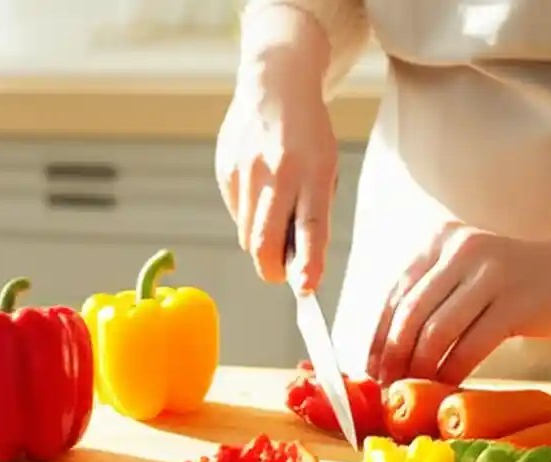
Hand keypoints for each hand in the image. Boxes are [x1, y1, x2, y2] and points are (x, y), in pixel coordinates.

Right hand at [214, 24, 336, 291]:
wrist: (275, 85)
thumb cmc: (308, 136)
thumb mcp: (326, 168)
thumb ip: (313, 213)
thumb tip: (295, 264)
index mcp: (313, 171)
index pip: (310, 227)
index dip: (307, 262)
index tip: (306, 288)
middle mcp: (277, 172)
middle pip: (264, 242)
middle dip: (271, 269)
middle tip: (281, 274)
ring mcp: (245, 171)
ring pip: (247, 234)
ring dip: (260, 238)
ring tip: (275, 210)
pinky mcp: (224, 170)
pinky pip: (234, 213)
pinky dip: (247, 213)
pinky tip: (258, 186)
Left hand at [366, 222, 550, 384]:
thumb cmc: (507, 280)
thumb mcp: (461, 272)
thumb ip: (428, 296)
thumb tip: (384, 349)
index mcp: (438, 240)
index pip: (396, 293)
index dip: (379, 335)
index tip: (369, 368)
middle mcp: (461, 250)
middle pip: (411, 313)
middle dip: (394, 355)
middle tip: (387, 384)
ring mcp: (490, 274)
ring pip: (437, 331)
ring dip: (420, 366)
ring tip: (413, 387)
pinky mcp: (515, 302)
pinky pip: (471, 345)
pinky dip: (453, 370)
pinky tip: (446, 385)